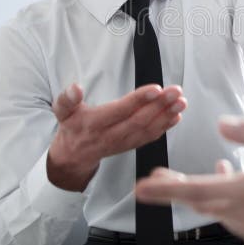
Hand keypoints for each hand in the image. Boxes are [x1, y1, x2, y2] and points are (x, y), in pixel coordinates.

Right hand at [47, 83, 185, 190]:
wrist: (73, 155)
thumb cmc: (71, 127)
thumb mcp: (62, 111)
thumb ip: (67, 99)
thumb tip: (75, 88)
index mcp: (95, 124)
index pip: (120, 110)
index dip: (139, 100)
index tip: (156, 89)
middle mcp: (111, 135)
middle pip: (139, 120)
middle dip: (160, 105)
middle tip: (176, 92)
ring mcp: (123, 143)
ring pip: (147, 130)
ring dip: (167, 115)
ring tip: (181, 102)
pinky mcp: (131, 146)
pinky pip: (150, 137)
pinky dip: (165, 127)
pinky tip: (176, 116)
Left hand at [136, 117, 243, 244]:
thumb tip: (220, 126)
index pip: (198, 191)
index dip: (166, 189)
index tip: (141, 187)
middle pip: (204, 205)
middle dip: (180, 190)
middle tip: (161, 177)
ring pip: (223, 216)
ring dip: (215, 195)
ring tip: (220, 170)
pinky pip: (240, 226)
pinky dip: (234, 209)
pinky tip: (240, 188)